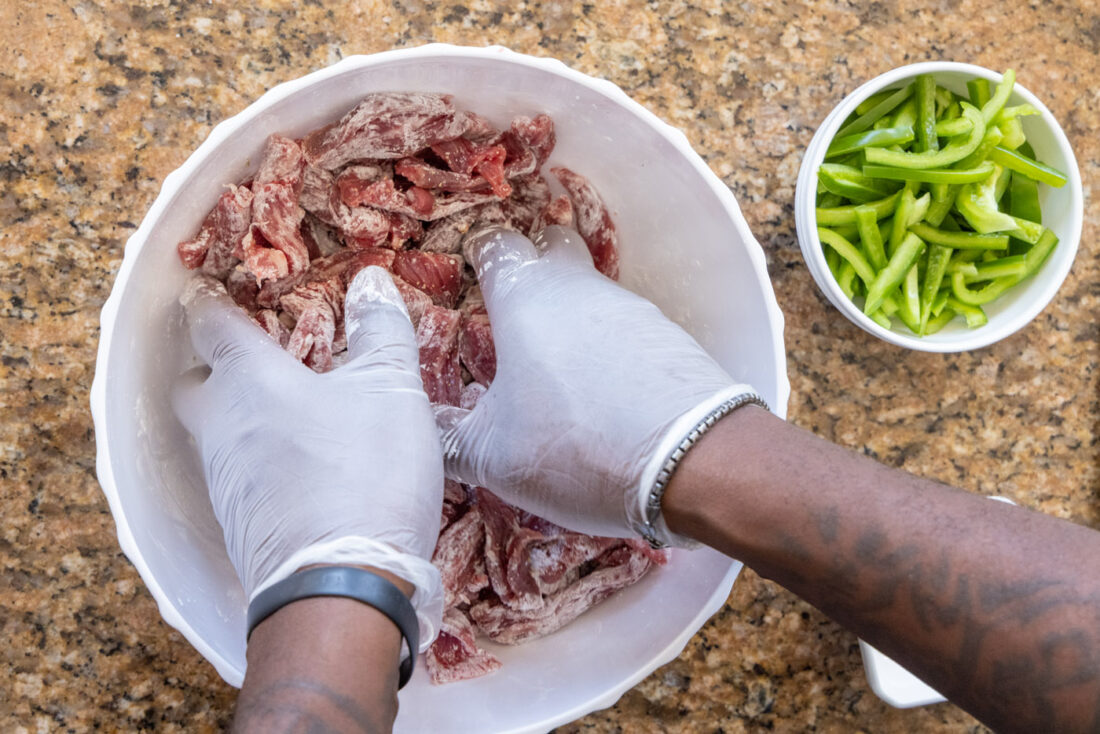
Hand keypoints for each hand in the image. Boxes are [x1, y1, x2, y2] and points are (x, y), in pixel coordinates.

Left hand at [173, 267, 442, 642]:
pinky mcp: (238, 525)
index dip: (208, 301)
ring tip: (286, 416)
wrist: (339, 585)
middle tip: (248, 360)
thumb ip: (383, 333)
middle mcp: (221, 427)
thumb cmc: (364, 471)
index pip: (210, 324)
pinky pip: (236, 478)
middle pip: (192, 386)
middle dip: (211, 368)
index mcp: (248, 381)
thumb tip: (372, 283)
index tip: (204, 287)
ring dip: (239, 421)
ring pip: (213, 436)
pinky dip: (257, 464)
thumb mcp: (392, 392)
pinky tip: (296, 471)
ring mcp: (224, 481)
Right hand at [437, 226, 759, 545]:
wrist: (694, 461)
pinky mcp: (671, 339)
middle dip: (534, 262)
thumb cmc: (574, 448)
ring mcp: (632, 310)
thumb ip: (447, 437)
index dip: (481, 252)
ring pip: (592, 293)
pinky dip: (609, 348)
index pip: (496, 245)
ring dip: (572, 316)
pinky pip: (626, 330)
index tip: (472, 268)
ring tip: (557, 368)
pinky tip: (604, 393)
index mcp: (527, 299)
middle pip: (554, 248)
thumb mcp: (492, 457)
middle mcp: (580, 289)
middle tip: (512, 308)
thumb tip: (420, 429)